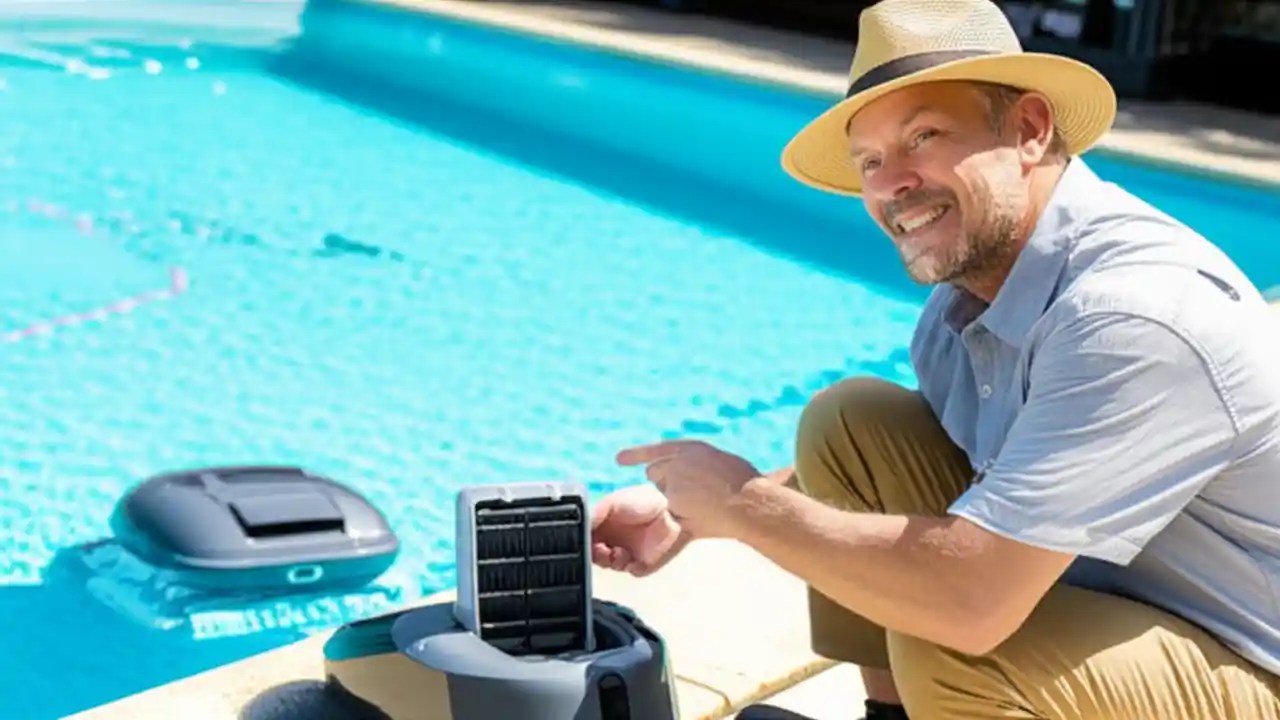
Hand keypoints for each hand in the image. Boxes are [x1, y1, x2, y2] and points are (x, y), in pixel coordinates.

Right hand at [590, 483, 690, 576]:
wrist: (673, 510)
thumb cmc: (643, 500)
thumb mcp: (612, 502)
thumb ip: (593, 515)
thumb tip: (579, 526)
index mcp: (602, 526)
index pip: (586, 539)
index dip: (583, 543)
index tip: (585, 542)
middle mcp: (612, 541)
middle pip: (594, 557)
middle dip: (595, 555)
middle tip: (601, 550)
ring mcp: (627, 554)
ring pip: (611, 566)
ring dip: (611, 561)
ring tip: (618, 552)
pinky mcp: (643, 564)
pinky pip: (632, 572)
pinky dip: (631, 567)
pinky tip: (632, 560)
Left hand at [615, 439, 765, 538]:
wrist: (751, 502)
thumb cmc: (743, 481)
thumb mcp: (716, 458)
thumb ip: (695, 462)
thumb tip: (685, 474)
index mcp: (689, 448)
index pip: (657, 451)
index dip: (636, 455)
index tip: (618, 459)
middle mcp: (676, 466)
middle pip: (656, 474)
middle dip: (668, 480)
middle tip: (697, 489)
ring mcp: (674, 489)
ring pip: (665, 495)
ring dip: (677, 498)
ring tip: (707, 502)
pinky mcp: (678, 512)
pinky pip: (666, 519)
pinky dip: (662, 532)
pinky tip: (650, 553)